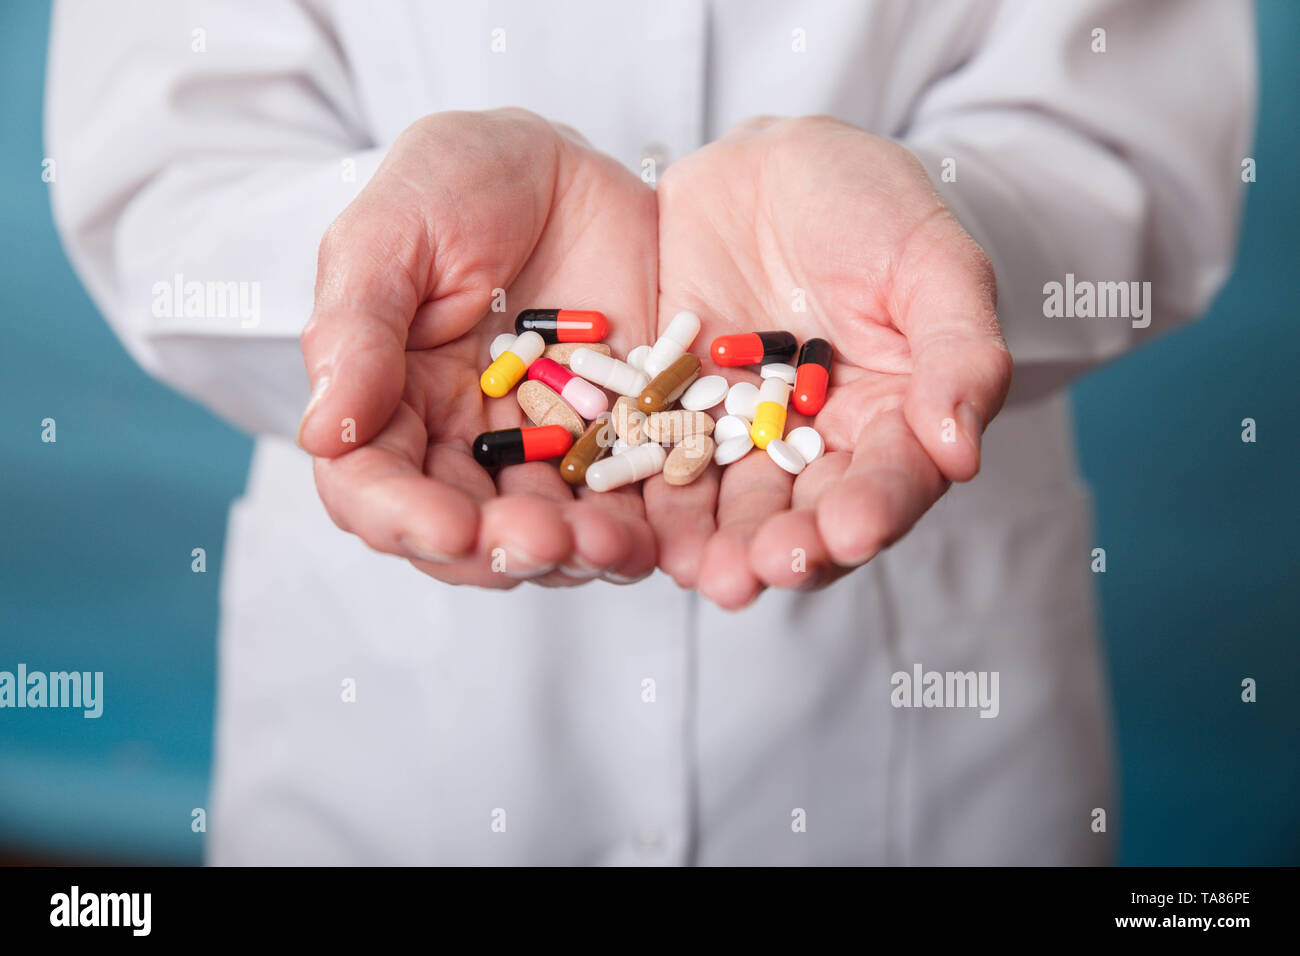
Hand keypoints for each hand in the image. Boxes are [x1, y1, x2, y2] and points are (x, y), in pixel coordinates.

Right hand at [297, 109, 658, 586]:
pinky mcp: (614, 442)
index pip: (373, 486)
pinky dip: (636, 528)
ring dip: (574, 553)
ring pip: (545, 531)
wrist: (570, 164)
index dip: (402, 518)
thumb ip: (357, 328)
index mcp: (389, 401)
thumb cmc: (461, 182)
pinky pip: (624, 502)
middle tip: (542, 542)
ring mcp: (541, 449)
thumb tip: (322, 435)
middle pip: (463, 531)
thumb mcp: (394, 233)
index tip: (447, 528)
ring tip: (607, 545)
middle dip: (499, 549)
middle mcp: (461, 443)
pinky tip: (652, 532)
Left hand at [645, 116, 1011, 607]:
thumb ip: (958, 352)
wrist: (770, 166)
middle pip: (808, 511)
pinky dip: (649, 495)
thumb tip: (962, 455)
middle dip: (791, 546)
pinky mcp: (674, 415)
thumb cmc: (870, 207)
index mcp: (893, 419)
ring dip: (721, 545)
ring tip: (709, 574)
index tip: (854, 530)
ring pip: (732, 504)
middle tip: (767, 568)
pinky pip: (660, 458)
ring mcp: (740, 434)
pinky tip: (636, 525)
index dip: (876, 506)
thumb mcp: (931, 262)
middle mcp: (816, 444)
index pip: (892, 478)